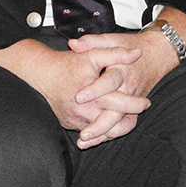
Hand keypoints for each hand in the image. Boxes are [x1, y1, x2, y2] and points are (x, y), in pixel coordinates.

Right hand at [0, 39, 150, 146]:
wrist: (39, 74)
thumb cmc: (66, 63)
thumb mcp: (92, 54)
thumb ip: (116, 54)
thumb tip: (137, 54)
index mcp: (93, 95)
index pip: (120, 104)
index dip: (136, 104)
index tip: (146, 102)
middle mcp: (84, 111)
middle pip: (113, 124)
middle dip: (130, 121)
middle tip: (140, 113)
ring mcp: (76, 120)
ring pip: (102, 133)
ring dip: (117, 129)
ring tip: (128, 120)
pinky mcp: (69, 124)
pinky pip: (89, 132)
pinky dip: (101, 131)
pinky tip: (111, 124)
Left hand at [67, 29, 179, 146]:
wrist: (158, 54)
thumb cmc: (132, 45)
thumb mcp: (113, 39)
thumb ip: (92, 42)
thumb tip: (72, 44)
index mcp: (123, 69)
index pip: (110, 81)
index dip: (95, 89)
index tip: (78, 97)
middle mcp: (130, 88)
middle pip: (118, 110)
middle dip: (101, 124)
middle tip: (84, 133)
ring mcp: (134, 100)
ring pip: (122, 122)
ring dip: (105, 134)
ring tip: (85, 142)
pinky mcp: (135, 108)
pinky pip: (124, 125)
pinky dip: (111, 134)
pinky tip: (94, 141)